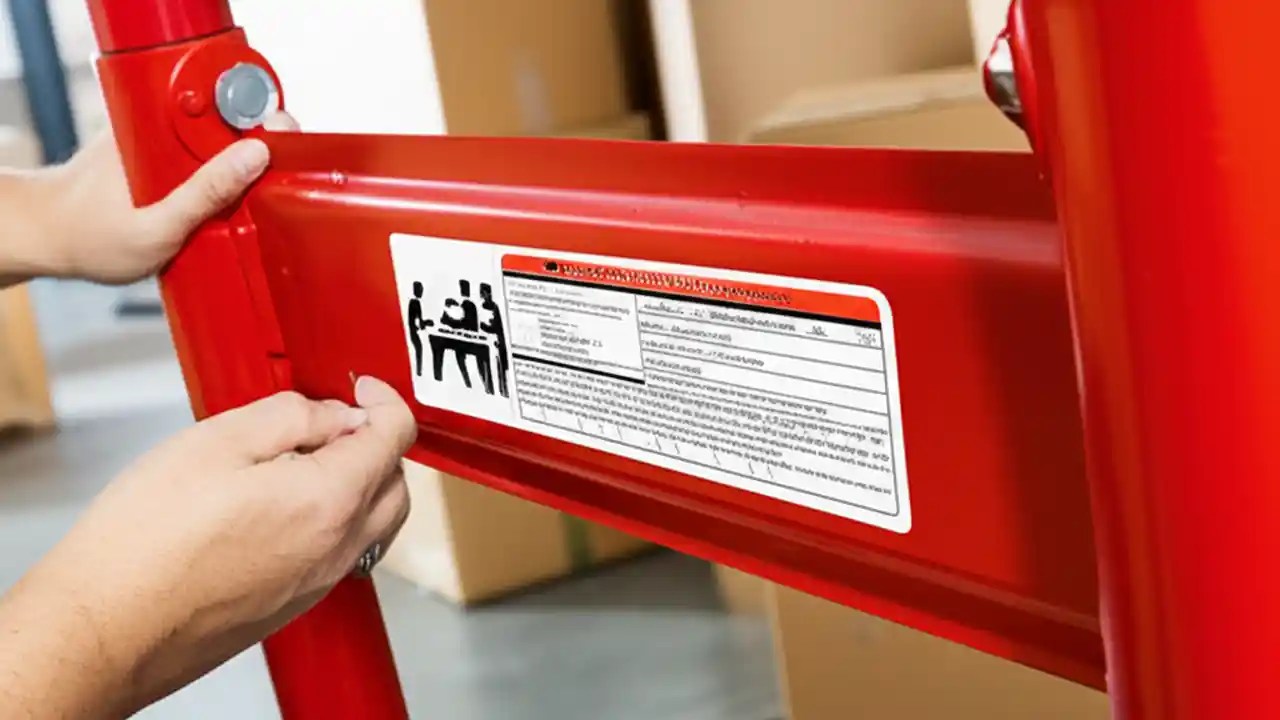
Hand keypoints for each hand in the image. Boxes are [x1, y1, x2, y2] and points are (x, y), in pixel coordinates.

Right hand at [0, 377, 415, 716]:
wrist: (106, 627)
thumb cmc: (145, 541)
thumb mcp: (218, 442)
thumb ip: (292, 417)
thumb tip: (336, 415)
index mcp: (329, 501)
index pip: (393, 439)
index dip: (384, 402)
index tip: (362, 388)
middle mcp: (337, 548)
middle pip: (396, 486)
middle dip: (380, 444)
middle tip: (340, 418)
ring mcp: (320, 583)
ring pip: (376, 525)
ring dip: (364, 485)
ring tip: (314, 458)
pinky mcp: (295, 604)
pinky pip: (344, 554)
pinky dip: (340, 520)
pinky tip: (290, 503)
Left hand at [37, 112, 298, 283]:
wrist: (47, 237)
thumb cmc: (89, 234)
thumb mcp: (157, 227)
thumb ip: (207, 193)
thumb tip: (257, 155)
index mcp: (162, 125)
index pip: (230, 105)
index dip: (265, 121)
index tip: (285, 142)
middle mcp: (162, 123)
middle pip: (234, 125)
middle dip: (259, 151)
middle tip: (268, 186)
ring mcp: (165, 140)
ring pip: (223, 145)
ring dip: (242, 172)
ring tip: (248, 201)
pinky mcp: (167, 158)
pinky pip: (209, 161)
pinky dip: (223, 180)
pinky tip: (227, 205)